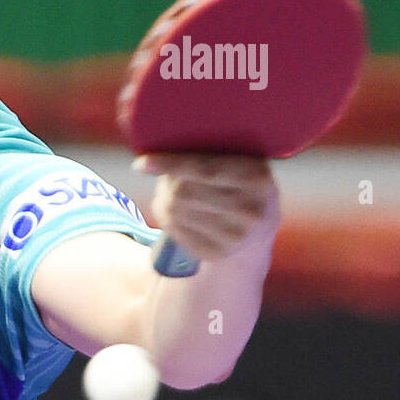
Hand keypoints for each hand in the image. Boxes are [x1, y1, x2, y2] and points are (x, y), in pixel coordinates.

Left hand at [134, 153, 280, 262]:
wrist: (257, 228)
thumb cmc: (238, 182)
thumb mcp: (238, 161)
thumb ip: (207, 150)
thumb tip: (151, 146)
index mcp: (257, 179)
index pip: (205, 169)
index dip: (170, 164)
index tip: (141, 163)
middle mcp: (251, 211)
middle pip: (185, 192)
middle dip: (168, 183)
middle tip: (168, 180)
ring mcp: (236, 237)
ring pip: (176, 213)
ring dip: (164, 201)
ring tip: (172, 195)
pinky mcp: (217, 253)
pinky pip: (175, 232)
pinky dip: (168, 220)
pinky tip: (177, 213)